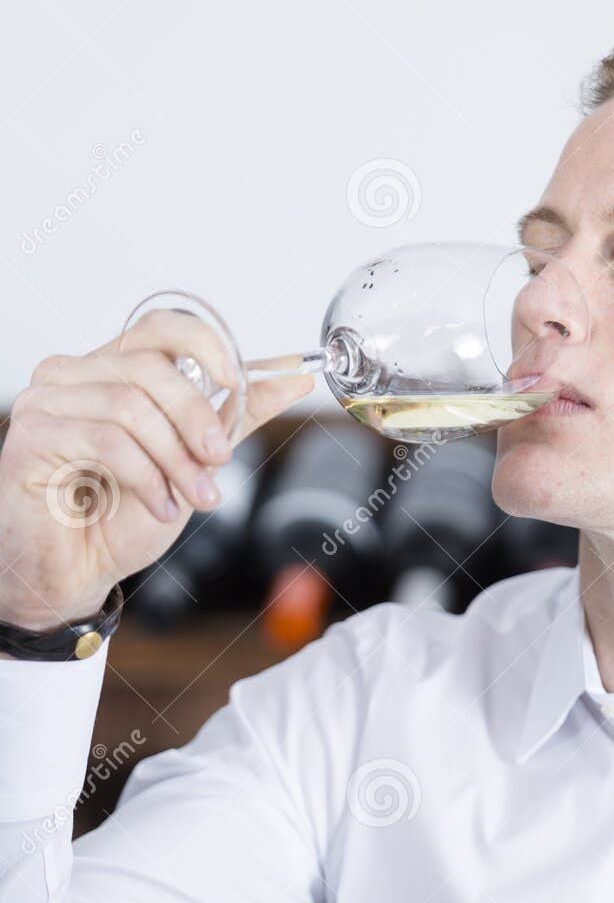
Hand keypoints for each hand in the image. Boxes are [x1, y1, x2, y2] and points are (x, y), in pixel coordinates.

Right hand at [0, 311, 315, 631]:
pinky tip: (161, 505)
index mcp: (110, 370)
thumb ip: (236, 416)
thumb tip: (292, 377)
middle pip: (151, 368)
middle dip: (197, 418)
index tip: (238, 383)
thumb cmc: (121, 517)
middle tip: (219, 460)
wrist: (79, 573)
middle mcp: (72, 375)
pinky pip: (106, 441)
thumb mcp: (193, 460)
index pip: (160, 329)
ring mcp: (45, 401)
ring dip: (175, 459)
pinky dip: (146, 477)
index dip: (206, 347)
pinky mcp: (31, 436)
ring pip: (130, 406)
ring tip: (195, 496)